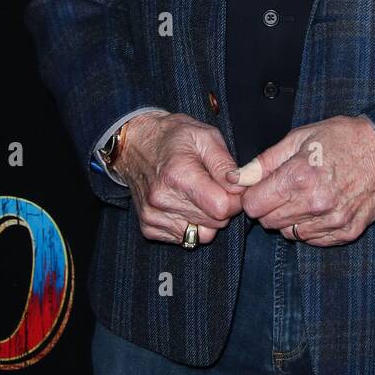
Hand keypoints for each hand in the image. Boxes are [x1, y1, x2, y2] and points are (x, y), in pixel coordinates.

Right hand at [115, 112, 242, 244]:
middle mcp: (163, 199)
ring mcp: (153, 215)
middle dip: (222, 209)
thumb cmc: (173, 136)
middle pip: (214, 224)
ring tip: (197, 195)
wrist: (134, 143)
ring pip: (201, 236)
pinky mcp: (148, 227)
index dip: (235, 200)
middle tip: (214, 188)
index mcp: (179, 175)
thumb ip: (224, 163)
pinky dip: (189, 225)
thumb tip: (240, 188)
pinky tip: (183, 204)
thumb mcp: (205, 136)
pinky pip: (184, 239)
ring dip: (206, 219)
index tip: (232, 188)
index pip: (222, 208)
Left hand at [226, 116, 374, 245]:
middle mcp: (314, 204)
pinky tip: (320, 207)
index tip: (262, 186)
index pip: (253, 205)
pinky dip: (310, 228)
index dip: (253, 195)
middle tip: (284, 188)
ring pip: (289, 234)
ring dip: (289, 219)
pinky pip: (313, 240)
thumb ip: (265, 162)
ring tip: (304, 196)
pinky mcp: (347, 232)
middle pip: (268, 222)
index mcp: (298, 177)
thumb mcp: (300, 138)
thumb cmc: (343, 139)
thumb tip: (237, 178)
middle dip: (269, 207)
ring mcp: (332, 221)